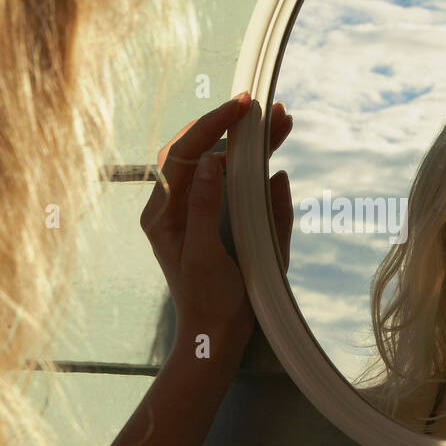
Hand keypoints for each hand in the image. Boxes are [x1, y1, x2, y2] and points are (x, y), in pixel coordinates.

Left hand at [140, 92, 293, 345]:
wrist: (217, 338)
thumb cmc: (207, 303)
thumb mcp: (205, 256)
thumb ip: (206, 207)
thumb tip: (213, 160)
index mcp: (163, 214)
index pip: (185, 154)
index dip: (212, 126)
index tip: (242, 109)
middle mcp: (175, 207)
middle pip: (201, 151)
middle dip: (232, 127)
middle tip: (264, 107)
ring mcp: (197, 213)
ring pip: (219, 164)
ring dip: (248, 143)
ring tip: (281, 122)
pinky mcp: (218, 222)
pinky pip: (233, 184)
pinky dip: (254, 165)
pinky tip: (274, 158)